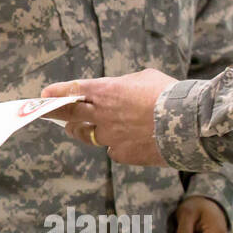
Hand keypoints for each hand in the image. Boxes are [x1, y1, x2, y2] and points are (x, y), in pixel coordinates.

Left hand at [41, 69, 178, 166]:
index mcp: (106, 91)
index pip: (73, 90)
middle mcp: (102, 114)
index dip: (57, 92)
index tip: (45, 94)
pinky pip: (111, 148)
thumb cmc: (169, 94)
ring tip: (74, 127)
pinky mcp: (121, 153)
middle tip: (45, 112)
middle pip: (70, 114)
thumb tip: (119, 91)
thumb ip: (124, 85)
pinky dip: (114, 143)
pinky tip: (121, 141)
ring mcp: (109, 136)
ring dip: (79, 129)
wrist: (187, 123)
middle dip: (56, 113)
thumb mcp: (144, 78)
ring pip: (85, 134)